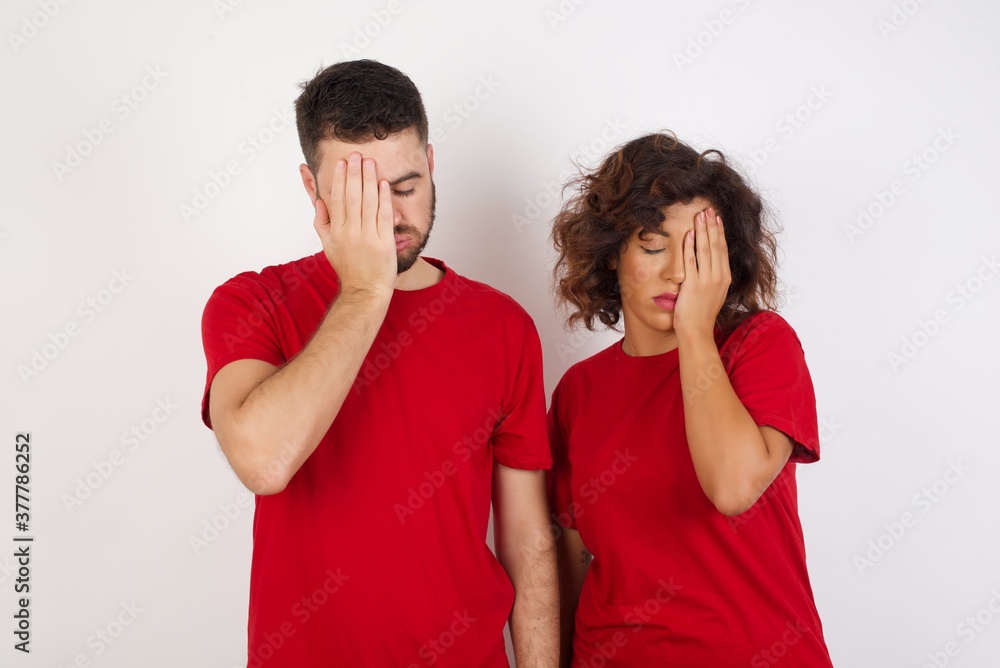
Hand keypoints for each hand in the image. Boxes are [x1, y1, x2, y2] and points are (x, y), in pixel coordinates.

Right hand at [314, 152, 396, 296]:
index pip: (337, 199)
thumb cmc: (348, 268)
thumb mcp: (328, 246)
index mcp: (336, 231)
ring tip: (370, 162)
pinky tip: (383, 183)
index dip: (340, 179)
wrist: (365, 290)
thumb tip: (319, 201)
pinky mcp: (384, 242)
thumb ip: (321, 223)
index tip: (342, 163)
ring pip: (368, 202)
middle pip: (352, 196)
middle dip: (354, 173)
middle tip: (356, 155)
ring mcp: (368, 236)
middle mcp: (351, 231)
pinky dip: (384, 198)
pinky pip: (384, 215)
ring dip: (369, 180)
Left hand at [673, 207, 730, 338]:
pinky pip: (691, 261)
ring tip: (700, 215)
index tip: (716, 218)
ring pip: (705, 249)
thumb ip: (713, 278)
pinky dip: (690, 246)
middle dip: (711, 226)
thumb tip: (710, 265)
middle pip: (715, 245)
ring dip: (702, 230)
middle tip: (708, 209)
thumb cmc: (702, 314)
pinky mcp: (693, 284)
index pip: (722, 249)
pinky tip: (688, 234)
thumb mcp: (714, 293)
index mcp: (724, 277)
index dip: (719, 232)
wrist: (697, 331)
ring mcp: (706, 280)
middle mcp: (718, 276)